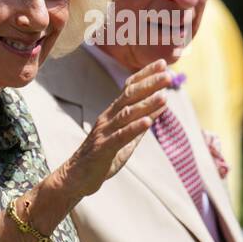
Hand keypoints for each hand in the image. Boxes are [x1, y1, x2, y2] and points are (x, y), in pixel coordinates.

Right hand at [59, 59, 170, 197]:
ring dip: (146, 105)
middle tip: (168, 74)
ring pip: (126, 114)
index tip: (163, 64)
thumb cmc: (102, 156)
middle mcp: (108, 118)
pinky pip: (120, 137)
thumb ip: (143, 120)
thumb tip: (163, 102)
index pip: (130, 88)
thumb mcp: (127, 137)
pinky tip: (148, 122)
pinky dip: (134, 129)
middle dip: (149, 84)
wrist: (75, 178)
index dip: (145, 75)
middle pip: (129, 96)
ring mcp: (104, 132)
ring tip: (163, 96)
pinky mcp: (102, 149)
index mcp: (113, 113)